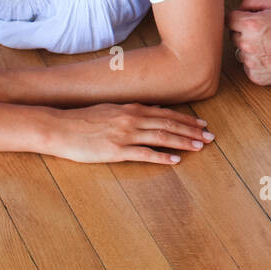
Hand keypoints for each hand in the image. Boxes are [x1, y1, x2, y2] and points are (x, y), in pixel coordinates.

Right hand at [47, 104, 213, 164]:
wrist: (60, 127)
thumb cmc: (82, 120)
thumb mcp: (109, 110)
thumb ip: (130, 112)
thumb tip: (150, 112)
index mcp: (131, 108)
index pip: (165, 113)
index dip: (185, 119)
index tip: (201, 124)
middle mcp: (131, 118)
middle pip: (168, 124)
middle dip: (191, 131)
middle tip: (210, 137)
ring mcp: (125, 134)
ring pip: (161, 137)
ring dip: (183, 142)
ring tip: (200, 147)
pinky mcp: (116, 150)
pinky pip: (144, 154)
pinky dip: (162, 156)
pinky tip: (176, 160)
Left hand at [228, 0, 270, 84]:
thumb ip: (252, 0)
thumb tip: (238, 8)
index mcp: (251, 25)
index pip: (229, 19)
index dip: (239, 18)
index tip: (248, 20)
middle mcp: (248, 45)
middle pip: (233, 36)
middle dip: (244, 33)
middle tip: (264, 32)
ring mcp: (251, 63)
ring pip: (240, 52)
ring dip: (249, 49)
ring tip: (270, 45)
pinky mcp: (256, 77)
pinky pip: (248, 67)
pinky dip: (256, 63)